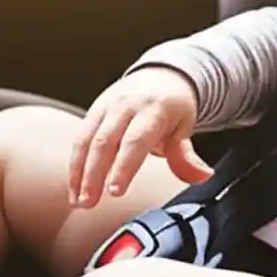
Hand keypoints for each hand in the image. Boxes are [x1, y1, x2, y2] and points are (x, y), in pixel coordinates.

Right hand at [69, 66, 212, 207]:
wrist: (161, 74)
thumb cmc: (173, 105)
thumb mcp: (185, 126)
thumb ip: (186, 155)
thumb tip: (202, 175)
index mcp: (153, 109)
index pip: (135, 140)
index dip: (124, 166)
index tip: (116, 191)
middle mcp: (126, 106)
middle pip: (104, 141)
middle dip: (94, 174)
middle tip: (89, 203)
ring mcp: (106, 107)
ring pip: (86, 140)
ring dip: (78, 173)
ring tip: (79, 201)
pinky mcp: (93, 111)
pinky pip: (79, 138)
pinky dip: (74, 164)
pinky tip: (74, 187)